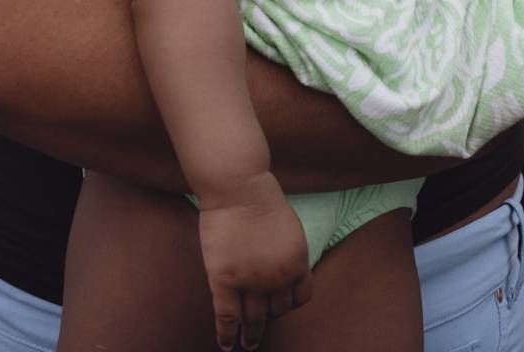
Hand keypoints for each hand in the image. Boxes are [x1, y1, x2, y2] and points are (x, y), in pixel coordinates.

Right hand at [198, 174, 312, 349]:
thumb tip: (281, 267)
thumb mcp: (290, 228)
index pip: (299, 298)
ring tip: (246, 344)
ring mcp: (251, 281)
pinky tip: (227, 345)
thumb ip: (288, 253)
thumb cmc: (261, 199)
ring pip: (253, 319)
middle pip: (275, 311)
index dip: (288, 305)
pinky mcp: (225, 280)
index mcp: (298, 264)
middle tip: (260, 330)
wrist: (238, 188)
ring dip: (250, 334)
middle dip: (268, 320)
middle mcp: (278, 278)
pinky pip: (227, 316)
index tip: (279, 308)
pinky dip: (227, 334)